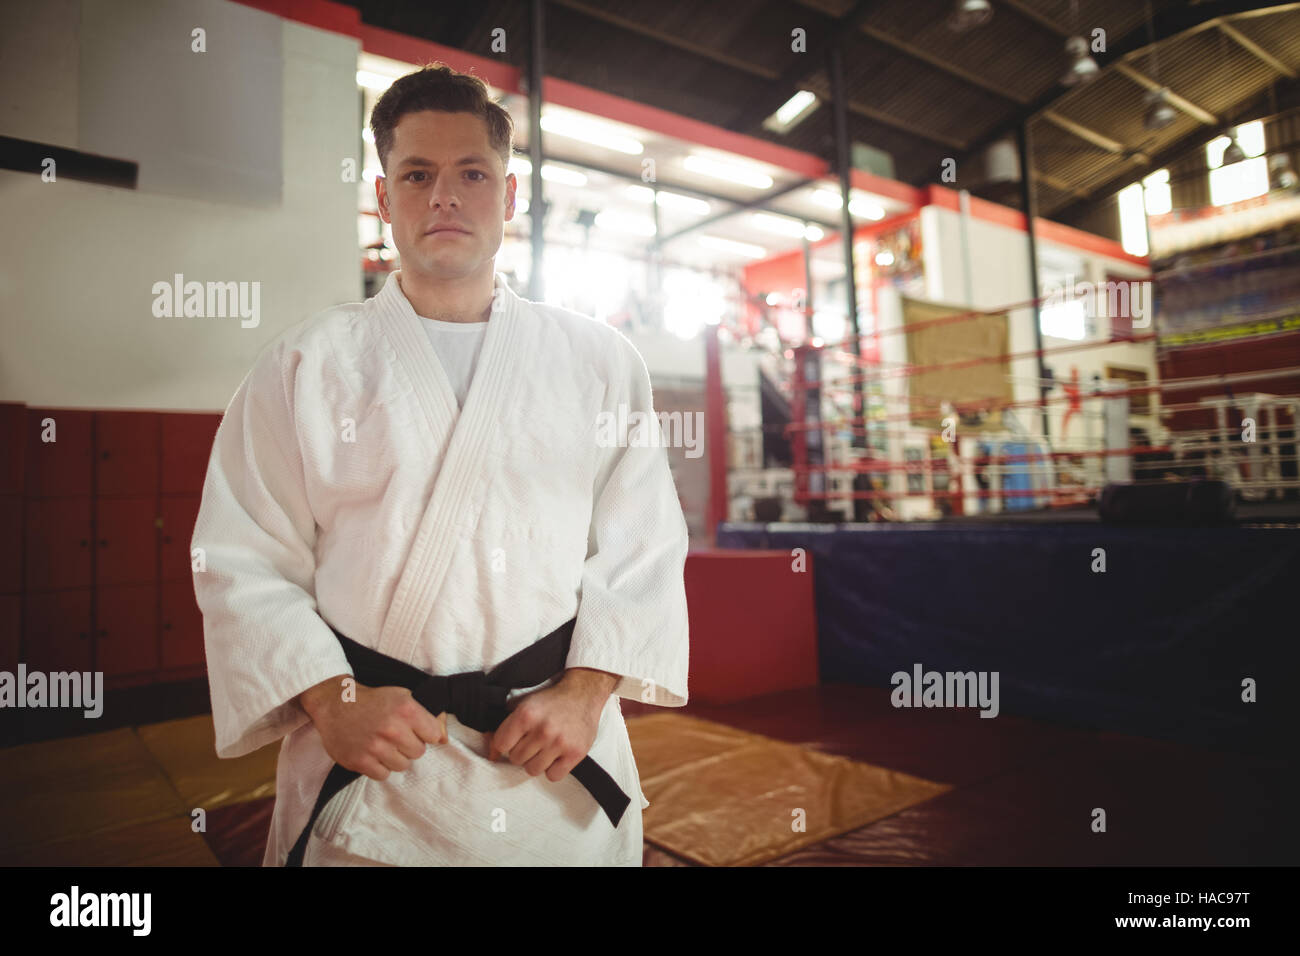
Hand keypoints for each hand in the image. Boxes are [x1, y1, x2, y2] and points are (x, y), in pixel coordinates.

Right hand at [301, 676, 446, 781]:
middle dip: (409, 745)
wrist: (336, 703)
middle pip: (418, 753)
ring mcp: (375, 747)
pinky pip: (383, 775)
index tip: (413, 729)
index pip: (433, 735)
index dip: (424, 733)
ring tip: (382, 744)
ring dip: (394, 757)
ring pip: (402, 766)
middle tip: (394, 736)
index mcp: (406, 710)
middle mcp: (393, 729)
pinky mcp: (360, 761)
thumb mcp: (403, 696)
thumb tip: (444, 740)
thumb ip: (428, 716)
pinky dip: (379, 767)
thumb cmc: (372, 700)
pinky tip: (372, 753)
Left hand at [484, 677, 607, 781]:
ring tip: (545, 748)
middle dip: (522, 751)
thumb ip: (505, 728)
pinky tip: (557, 755)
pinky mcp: (575, 753)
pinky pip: (553, 776)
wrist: (583, 694)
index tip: (513, 741)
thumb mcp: (524, 706)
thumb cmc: (551, 701)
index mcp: (526, 715)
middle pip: (516, 759)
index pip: (501, 745)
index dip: (505, 744)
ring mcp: (560, 743)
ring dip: (536, 761)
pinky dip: (553, 769)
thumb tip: (491, 754)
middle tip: (533, 740)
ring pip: (532, 770)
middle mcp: (542, 730)